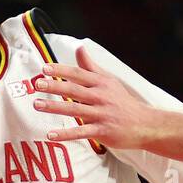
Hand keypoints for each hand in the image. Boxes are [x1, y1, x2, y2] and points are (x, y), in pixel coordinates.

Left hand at [33, 47, 155, 149]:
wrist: (145, 124)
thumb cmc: (123, 102)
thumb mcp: (109, 80)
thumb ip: (91, 66)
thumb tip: (79, 48)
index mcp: (101, 83)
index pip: (78, 74)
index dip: (61, 70)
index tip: (44, 68)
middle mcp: (100, 96)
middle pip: (74, 90)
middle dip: (55, 86)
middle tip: (37, 84)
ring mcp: (101, 114)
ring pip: (75, 109)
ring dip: (55, 107)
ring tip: (37, 105)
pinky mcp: (102, 131)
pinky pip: (81, 132)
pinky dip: (66, 134)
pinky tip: (51, 134)